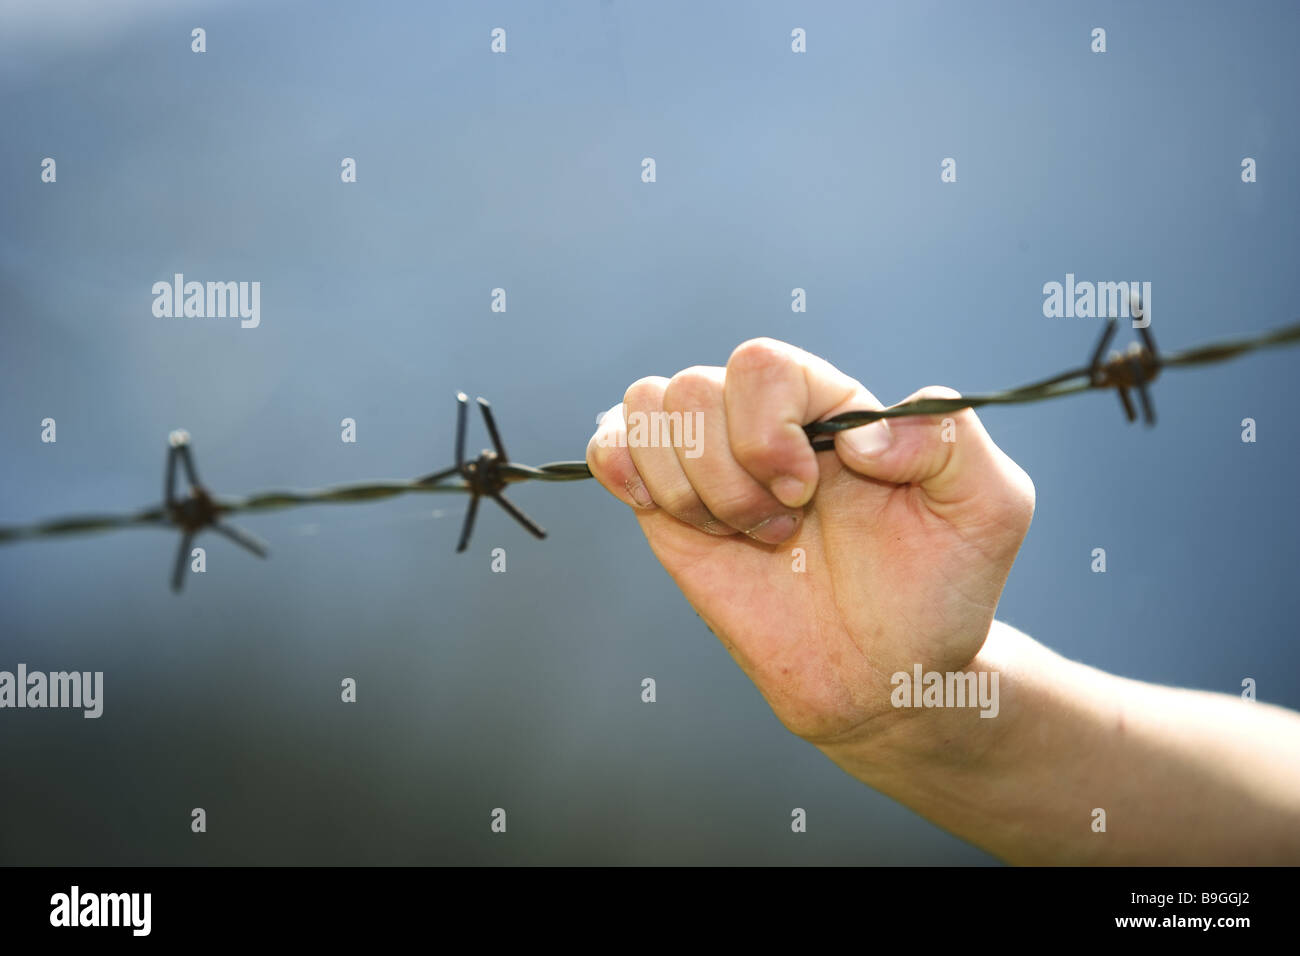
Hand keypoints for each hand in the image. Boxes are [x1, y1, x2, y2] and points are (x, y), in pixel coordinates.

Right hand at [586, 338, 1034, 745]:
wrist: (884, 677)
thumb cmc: (938, 591)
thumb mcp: (990, 507)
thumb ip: (951, 439)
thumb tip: (859, 435)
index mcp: (831, 407)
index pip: (761, 364)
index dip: (765, 428)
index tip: (805, 494)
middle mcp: (766, 424)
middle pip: (694, 387)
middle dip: (729, 473)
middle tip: (779, 526)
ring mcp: (712, 462)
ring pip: (649, 407)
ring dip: (688, 486)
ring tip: (741, 533)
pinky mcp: (668, 507)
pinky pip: (613, 445)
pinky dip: (625, 469)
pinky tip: (674, 514)